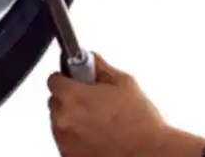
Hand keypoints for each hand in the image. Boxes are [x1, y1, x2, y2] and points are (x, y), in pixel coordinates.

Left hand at [47, 54, 204, 156]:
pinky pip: (66, 140)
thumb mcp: (123, 82)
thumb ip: (99, 66)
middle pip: (56, 101)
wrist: (149, 154)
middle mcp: (63, 118)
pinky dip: (76, 138)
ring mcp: (64, 140)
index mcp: (72, 96)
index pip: (54, 79)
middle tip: (94, 104)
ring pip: (59, 121)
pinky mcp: (68, 155)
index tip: (77, 81)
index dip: (68, 78)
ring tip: (99, 123)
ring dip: (72, 119)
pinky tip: (97, 136)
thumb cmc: (140, 124)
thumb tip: (87, 58)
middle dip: (71, 99)